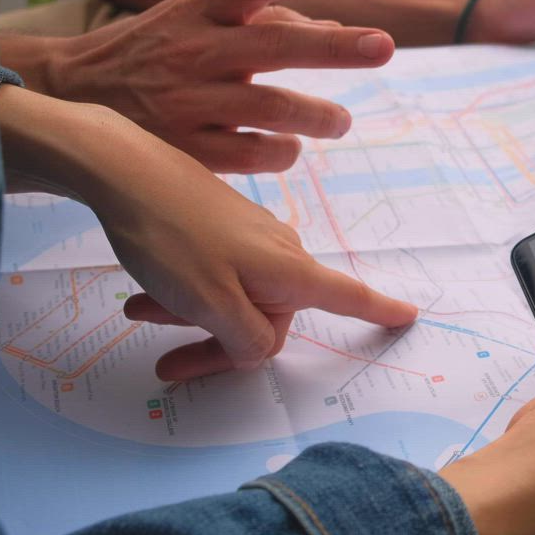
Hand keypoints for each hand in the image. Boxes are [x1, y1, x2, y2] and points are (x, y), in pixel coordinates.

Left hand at [0, 87, 417, 380]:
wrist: (123, 170)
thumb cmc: (171, 237)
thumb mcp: (210, 303)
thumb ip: (247, 338)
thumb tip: (261, 348)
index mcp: (288, 269)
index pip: (347, 296)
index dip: (379, 311)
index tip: (410, 316)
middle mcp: (278, 250)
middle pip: (270, 317)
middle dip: (221, 343)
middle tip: (170, 363)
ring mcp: (249, 236)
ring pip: (235, 297)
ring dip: (192, 318)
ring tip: (140, 313)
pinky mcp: (221, 226)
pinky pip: (213, 275)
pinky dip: (184, 292)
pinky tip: (142, 295)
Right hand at [36, 0, 395, 172]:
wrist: (72, 97)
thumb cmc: (157, 51)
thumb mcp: (198, 19)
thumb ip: (264, 19)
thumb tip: (339, 24)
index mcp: (199, 10)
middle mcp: (196, 50)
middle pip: (274, 44)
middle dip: (333, 46)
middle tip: (382, 46)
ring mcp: (189, 101)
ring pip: (270, 106)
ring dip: (317, 114)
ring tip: (340, 120)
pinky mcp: (185, 149)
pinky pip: (251, 154)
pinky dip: (282, 151)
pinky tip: (290, 147)